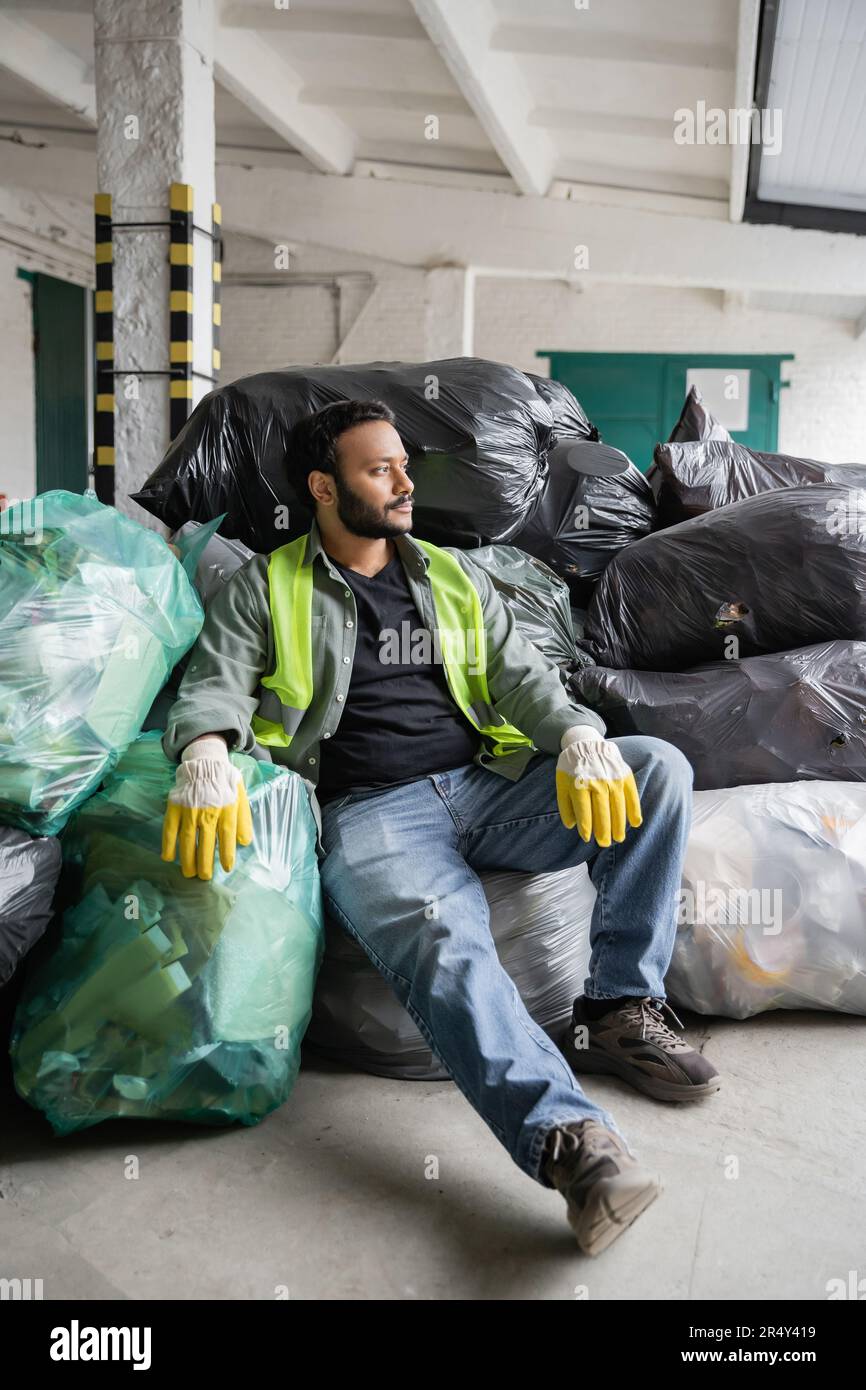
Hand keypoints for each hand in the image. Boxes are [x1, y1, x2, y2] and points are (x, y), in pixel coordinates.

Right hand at [161, 735, 252, 879]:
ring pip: (188, 840)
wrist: (205, 763)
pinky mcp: (175, 807)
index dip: (226, 854)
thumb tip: (244, 843)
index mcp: (226, 810)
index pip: (227, 837)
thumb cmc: (225, 783)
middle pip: (206, 843)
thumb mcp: (241, 797)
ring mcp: (190, 810)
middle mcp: (208, 812)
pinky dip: (168, 844)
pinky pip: (170, 829)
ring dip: (187, 859)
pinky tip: (168, 857)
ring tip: (188, 873)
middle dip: (204, 863)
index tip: (226, 868)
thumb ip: (243, 820)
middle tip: (204, 877)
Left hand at [555, 725, 641, 847]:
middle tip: (604, 843)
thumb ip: (565, 805)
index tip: (587, 838)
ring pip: (618, 806)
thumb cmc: (571, 768)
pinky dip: (634, 810)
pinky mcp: (624, 775)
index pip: (584, 811)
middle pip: (602, 812)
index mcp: (580, 784)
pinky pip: (631, 795)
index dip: (586, 827)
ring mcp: (613, 778)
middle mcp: (598, 782)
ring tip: (619, 838)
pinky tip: (635, 823)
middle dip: (603, 830)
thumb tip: (572, 826)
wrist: (586, 742)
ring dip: (619, 825)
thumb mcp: (561, 783)